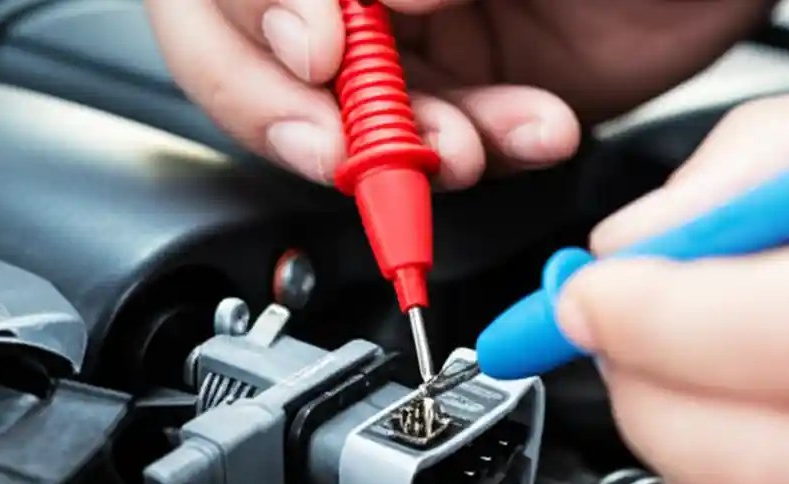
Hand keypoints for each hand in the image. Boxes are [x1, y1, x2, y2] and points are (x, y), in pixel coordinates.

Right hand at [145, 0, 770, 187]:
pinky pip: (443, 150)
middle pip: (256, 60)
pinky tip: (534, 129)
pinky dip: (484, 155)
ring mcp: (415, 37)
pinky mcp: (474, 93)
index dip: (254, 24)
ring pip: (352, 123)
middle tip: (347, 146)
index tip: (319, 53)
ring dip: (403, 151)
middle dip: (302, 115)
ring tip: (468, 144)